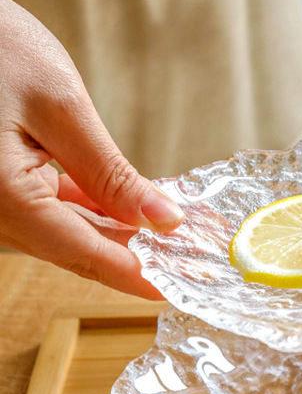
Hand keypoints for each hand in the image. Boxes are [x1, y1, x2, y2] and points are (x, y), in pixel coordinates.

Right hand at [0, 0, 183, 297]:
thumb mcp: (59, 106)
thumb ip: (109, 172)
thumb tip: (162, 219)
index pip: (82, 254)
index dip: (137, 274)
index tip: (180, 287)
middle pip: (76, 249)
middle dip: (136, 255)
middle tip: (190, 259)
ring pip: (67, 233)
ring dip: (120, 235)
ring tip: (173, 232)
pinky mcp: (1, 185)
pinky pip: (52, 212)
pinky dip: (95, 212)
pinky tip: (132, 208)